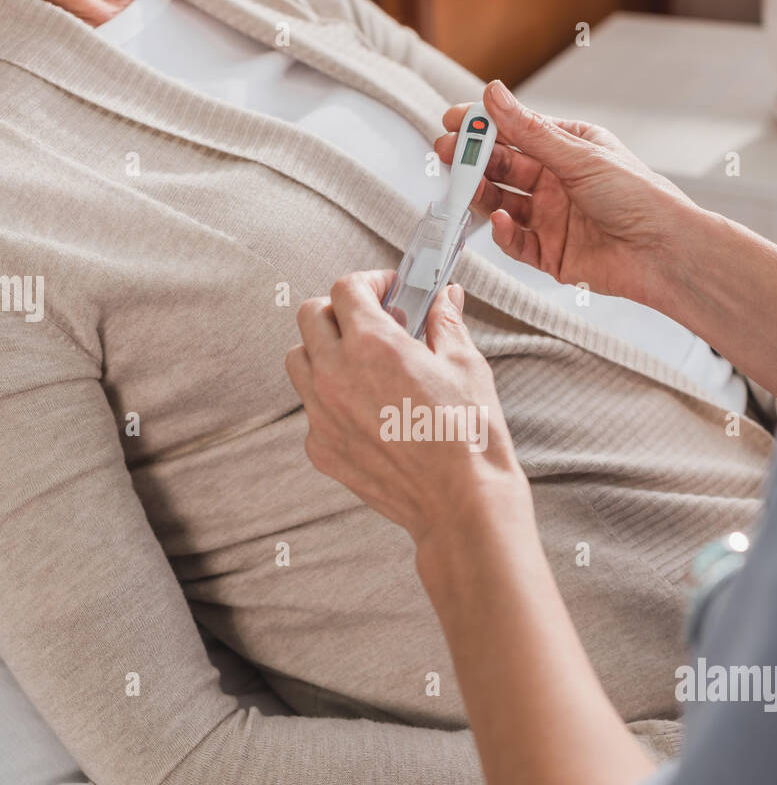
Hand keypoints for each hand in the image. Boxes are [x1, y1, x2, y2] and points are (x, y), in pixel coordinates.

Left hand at [285, 271, 529, 549]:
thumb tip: (446, 297)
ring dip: (322, 350)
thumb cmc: (469, 434)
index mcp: (373, 344)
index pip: (346, 289)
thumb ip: (446, 323)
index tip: (387, 290)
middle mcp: (336, 374)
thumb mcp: (465, 366)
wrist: (460, 502)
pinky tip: (364, 408)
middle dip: (340, 310)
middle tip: (372, 320)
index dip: (369, 282)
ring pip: (298, 361)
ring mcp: (322, 414)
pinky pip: (310, 409)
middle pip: (311, 316)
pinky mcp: (321, 449)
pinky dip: (329, 398)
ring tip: (360, 361)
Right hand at [437, 80, 702, 307]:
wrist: (663, 251)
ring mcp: (552, 219)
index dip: (483, 127)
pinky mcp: (551, 254)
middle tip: (446, 153)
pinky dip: (504, 232)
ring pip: (503, 203)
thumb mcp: (578, 155)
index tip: (453, 121)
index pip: (516, 132)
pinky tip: (501, 220)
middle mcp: (558, 182)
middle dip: (473, 160)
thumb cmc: (638, 196)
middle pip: (504, 168)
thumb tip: (493, 94)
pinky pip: (516, 242)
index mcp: (569, 150)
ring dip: (482, 194)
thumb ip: (529, 130)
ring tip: (463, 186)